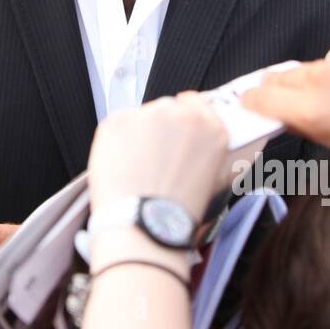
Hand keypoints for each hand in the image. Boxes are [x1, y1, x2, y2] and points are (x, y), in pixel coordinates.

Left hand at [86, 90, 229, 217]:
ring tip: (137, 169)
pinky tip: (121, 167)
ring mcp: (146, 116)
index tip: (175, 125)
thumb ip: (208, 151)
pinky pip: (116, 127)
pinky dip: (116, 142)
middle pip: (165, 109)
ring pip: (140, 118)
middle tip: (155, 159)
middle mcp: (180, 115)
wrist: (142, 226)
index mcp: (210, 128)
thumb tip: (198, 143)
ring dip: (137, 135)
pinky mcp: (116, 122)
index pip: (195, 102)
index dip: (183, 114)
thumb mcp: (214, 182)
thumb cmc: (177, 215)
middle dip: (159, 129)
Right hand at [239, 19, 329, 165]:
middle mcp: (324, 78)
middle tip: (317, 101)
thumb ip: (314, 130)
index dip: (254, 100)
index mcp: (314, 113)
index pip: (261, 97)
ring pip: (327, 62)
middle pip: (286, 75)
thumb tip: (290, 114)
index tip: (254, 100)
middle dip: (290, 87)